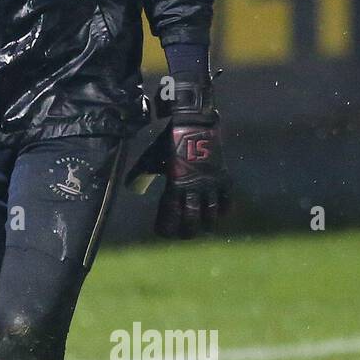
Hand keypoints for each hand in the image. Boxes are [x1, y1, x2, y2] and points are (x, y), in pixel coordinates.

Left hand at [125, 77, 231, 237]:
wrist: (194, 124)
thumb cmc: (169, 142)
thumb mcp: (152, 158)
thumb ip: (142, 175)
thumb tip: (134, 189)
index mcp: (174, 185)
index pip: (170, 214)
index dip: (167, 227)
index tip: (164, 233)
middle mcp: (193, 188)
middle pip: (191, 219)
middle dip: (187, 230)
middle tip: (184, 235)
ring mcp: (210, 184)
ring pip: (210, 214)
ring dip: (205, 224)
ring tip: (202, 228)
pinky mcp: (223, 178)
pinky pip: (226, 201)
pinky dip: (223, 210)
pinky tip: (218, 214)